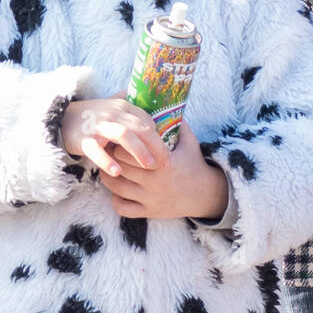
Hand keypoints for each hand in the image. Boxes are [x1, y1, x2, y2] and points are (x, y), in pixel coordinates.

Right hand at [61, 95, 166, 176]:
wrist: (61, 119)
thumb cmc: (93, 117)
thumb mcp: (113, 109)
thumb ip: (132, 111)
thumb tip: (156, 119)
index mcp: (122, 106)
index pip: (147, 120)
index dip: (161, 136)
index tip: (170, 152)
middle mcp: (112, 113)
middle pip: (140, 127)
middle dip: (156, 146)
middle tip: (166, 163)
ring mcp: (98, 126)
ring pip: (123, 135)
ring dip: (139, 150)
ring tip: (150, 166)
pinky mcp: (83, 139)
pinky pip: (96, 150)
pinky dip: (107, 160)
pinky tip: (117, 172)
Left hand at [100, 121, 228, 220]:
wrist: (205, 194)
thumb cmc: (194, 163)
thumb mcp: (189, 141)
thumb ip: (176, 122)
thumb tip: (162, 101)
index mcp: (163, 164)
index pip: (128, 151)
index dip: (119, 143)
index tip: (116, 136)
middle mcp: (154, 183)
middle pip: (120, 167)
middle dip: (111, 157)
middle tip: (107, 148)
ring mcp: (150, 199)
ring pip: (116, 188)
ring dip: (108, 176)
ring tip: (108, 165)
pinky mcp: (148, 212)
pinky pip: (122, 208)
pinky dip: (115, 199)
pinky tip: (117, 188)